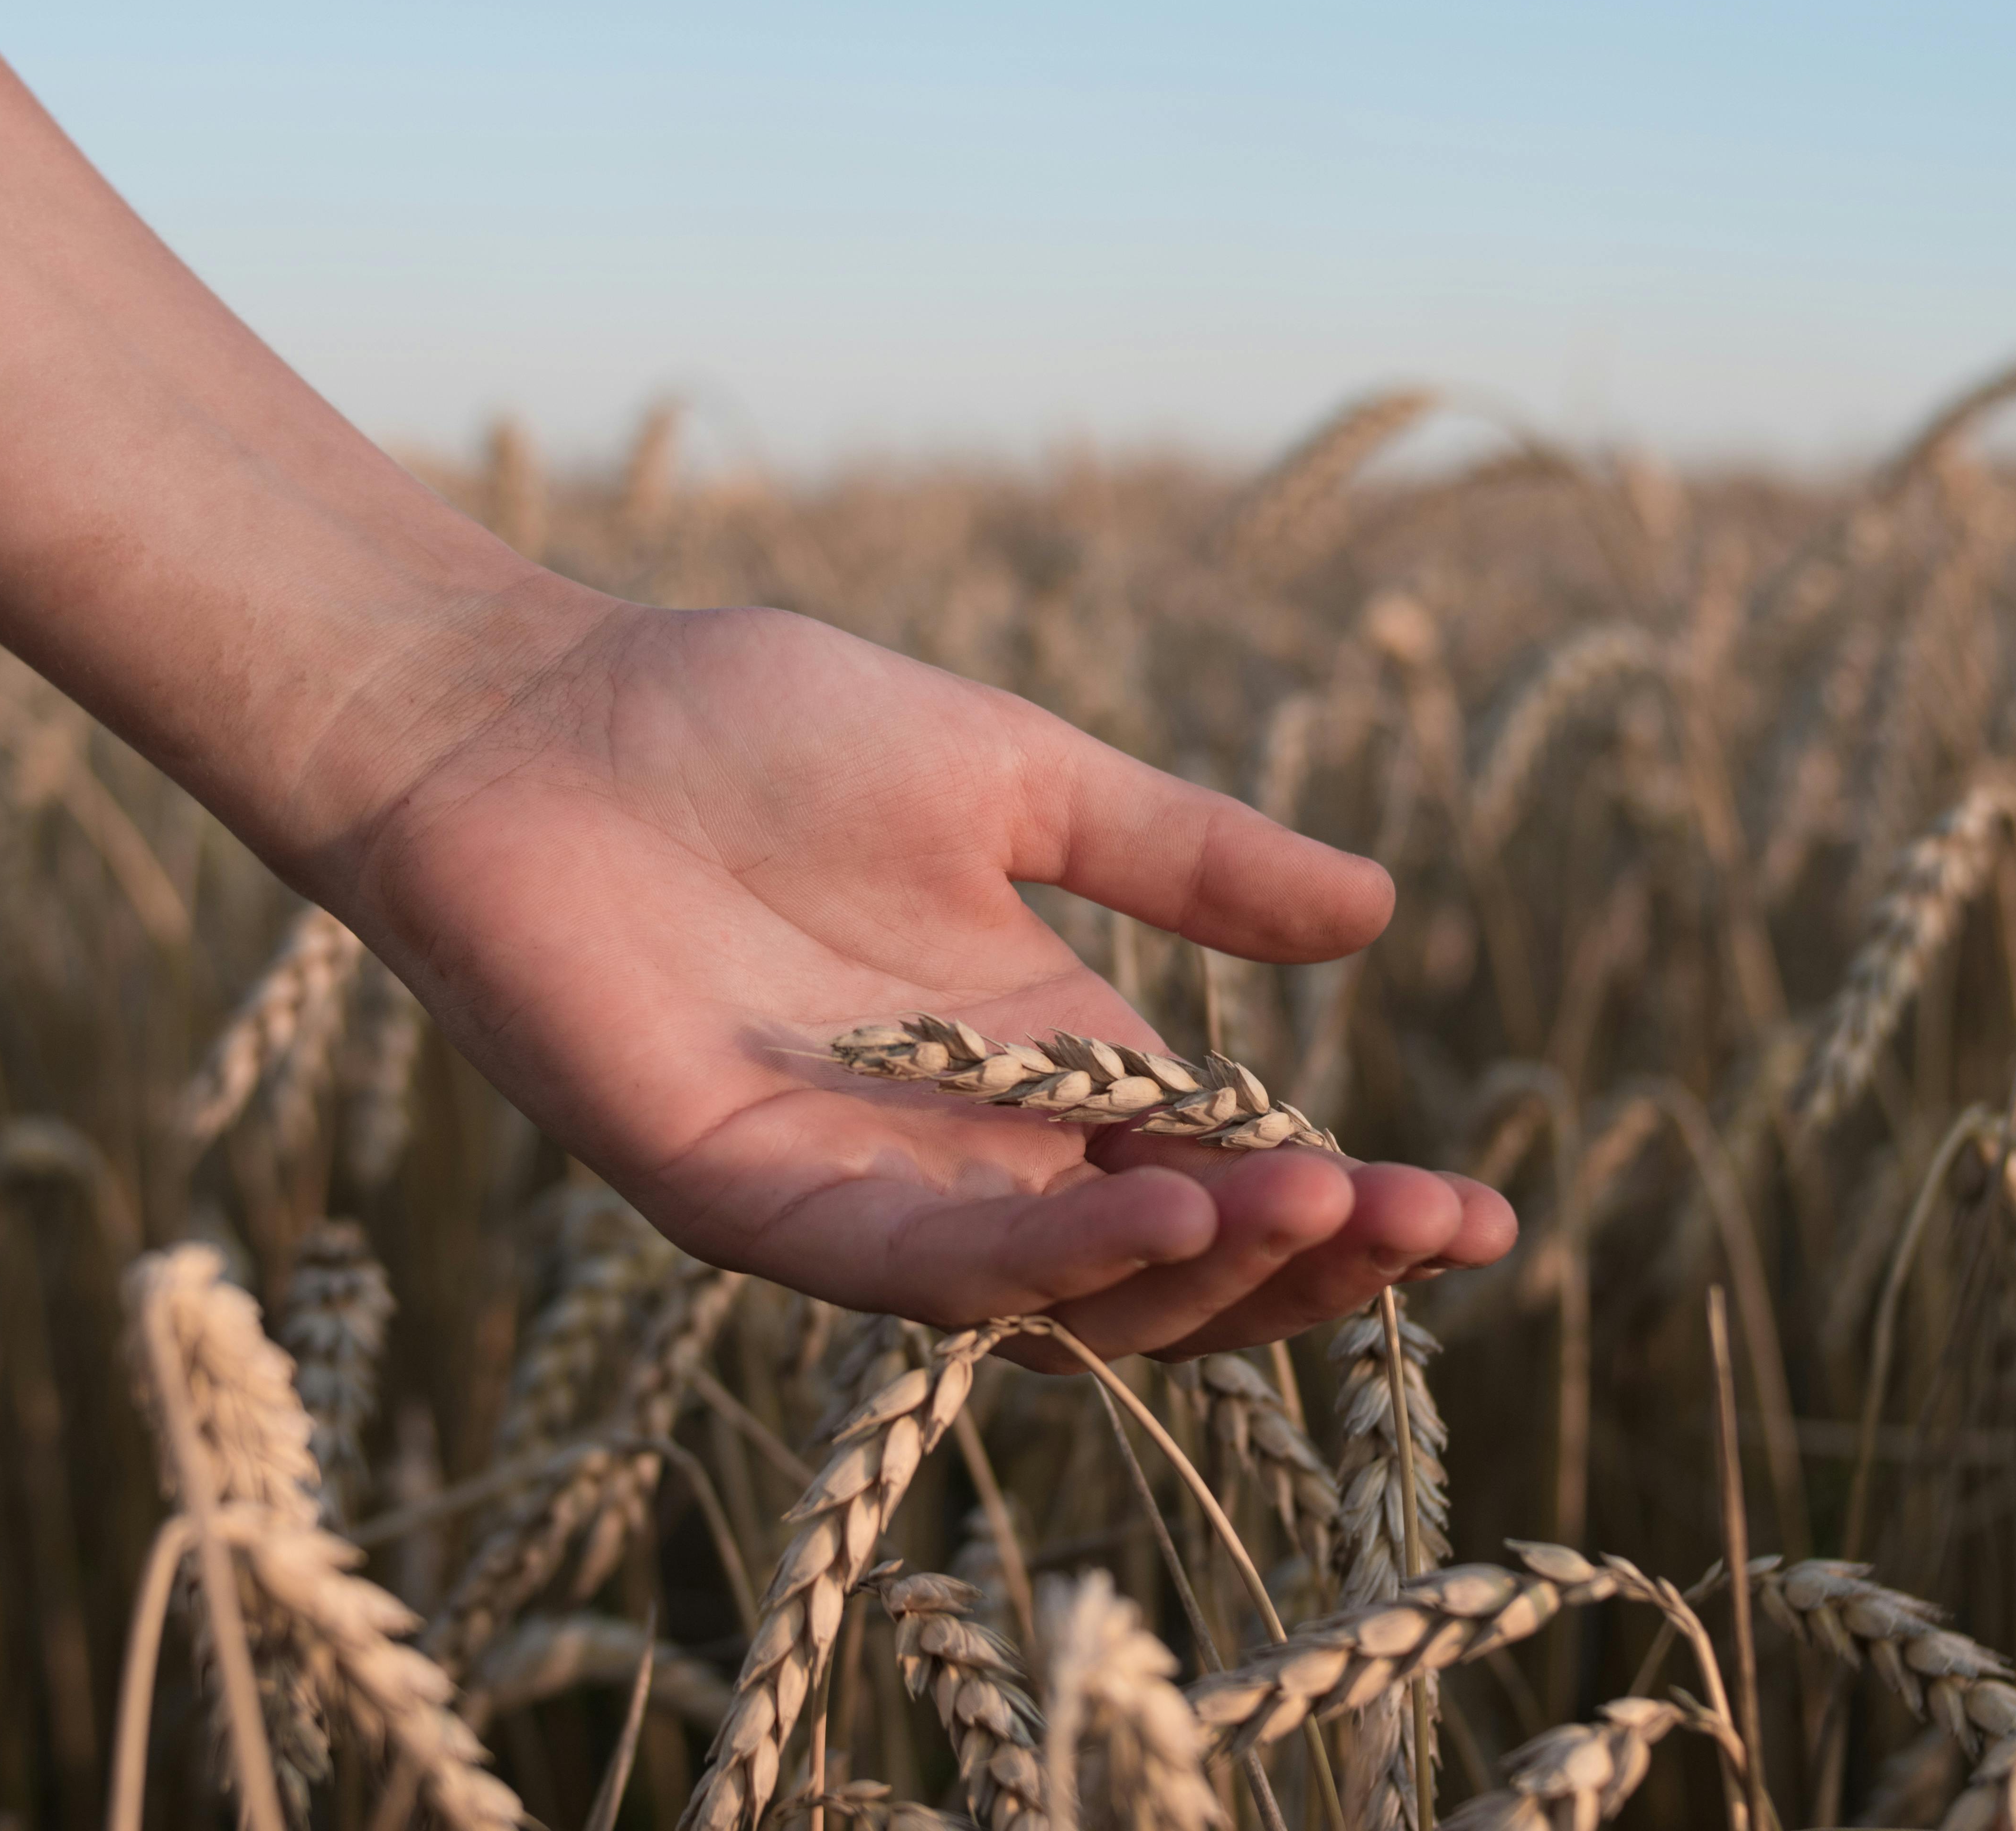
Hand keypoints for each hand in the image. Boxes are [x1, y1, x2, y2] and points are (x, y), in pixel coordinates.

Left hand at [332, 587, 1514, 1360]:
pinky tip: (1150, 1210)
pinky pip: (913, 1270)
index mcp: (1033, 1062)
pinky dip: (1039, 1256)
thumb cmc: (754, 723)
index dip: (1346, 1210)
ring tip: (1310, 1210)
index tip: (1477, 1213)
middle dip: (1299, 1267)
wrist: (538, 714)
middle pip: (1158, 1276)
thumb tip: (1377, 913)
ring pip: (1052, 1302)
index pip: (1218, 1180)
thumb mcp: (1016, 774)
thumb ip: (1180, 855)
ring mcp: (853, 1190)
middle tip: (1418, 1222)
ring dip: (1191, 1274)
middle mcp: (958, 1151)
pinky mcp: (748, 1201)